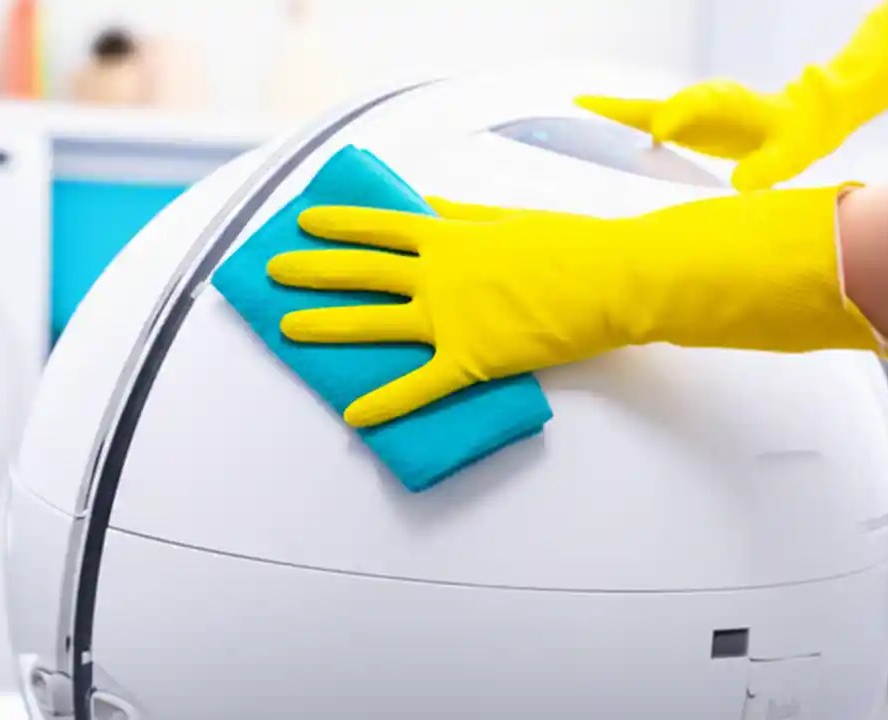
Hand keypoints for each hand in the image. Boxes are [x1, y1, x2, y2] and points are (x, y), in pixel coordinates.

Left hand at [268, 190, 887, 427]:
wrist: (614, 278)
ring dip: (328, 327)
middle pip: (363, 271)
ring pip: (375, 323)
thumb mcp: (509, 218)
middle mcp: (439, 274)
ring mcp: (451, 317)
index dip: (338, 222)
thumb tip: (424, 203)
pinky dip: (386, 403)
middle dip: (313, 271)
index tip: (303, 221)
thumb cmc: (572, 245)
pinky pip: (420, 386)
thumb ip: (461, 213)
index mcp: (451, 235)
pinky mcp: (472, 358)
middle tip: (274, 271)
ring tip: (287, 330)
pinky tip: (354, 416)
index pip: (380, 224)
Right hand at [576, 77, 837, 191]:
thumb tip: (740, 183)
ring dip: (608, 117)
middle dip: (620, 107)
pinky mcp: (680, 125)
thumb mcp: (792, 152)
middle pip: (654, 103)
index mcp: (730, 101)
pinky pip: (643, 124)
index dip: (677, 117)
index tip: (657, 136)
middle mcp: (703, 101)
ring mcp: (688, 112)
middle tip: (582, 105)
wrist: (800, 120)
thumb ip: (770, 166)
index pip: (696, 104)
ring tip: (573, 119)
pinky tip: (592, 138)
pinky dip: (617, 128)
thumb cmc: (797, 135)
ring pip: (642, 112)